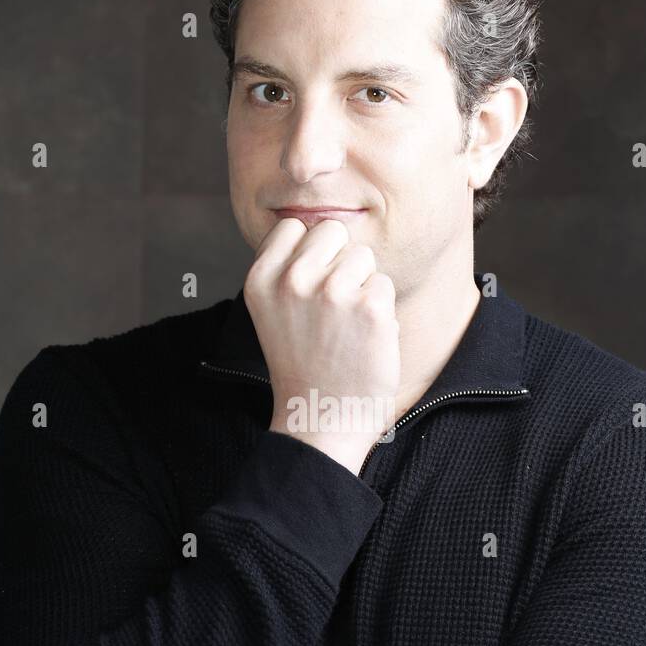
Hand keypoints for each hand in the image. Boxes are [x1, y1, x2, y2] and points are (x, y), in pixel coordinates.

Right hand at [244, 217, 400, 473]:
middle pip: (333, 231)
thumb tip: (324, 227)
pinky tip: (363, 339)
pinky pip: (384, 283)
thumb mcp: (272, 311)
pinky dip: (381, 310)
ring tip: (346, 326)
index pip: (295, 227)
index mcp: (261, 280)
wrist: (321, 418)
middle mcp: (292, 281)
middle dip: (340, 261)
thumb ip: (287, 267)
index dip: (311, 253)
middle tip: (332, 308)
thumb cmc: (303, 363)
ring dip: (363, 286)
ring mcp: (332, 293)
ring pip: (364, 256)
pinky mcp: (370, 307)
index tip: (309, 289)